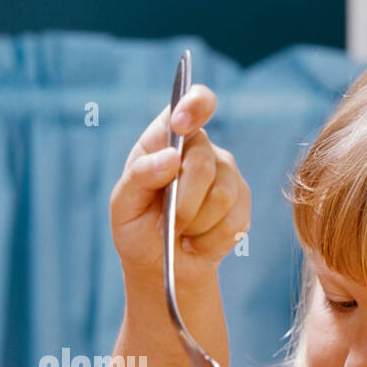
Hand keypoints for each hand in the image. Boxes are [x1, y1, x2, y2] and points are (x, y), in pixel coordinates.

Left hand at [109, 83, 250, 292]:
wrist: (160, 264)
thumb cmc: (138, 228)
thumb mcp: (124, 204)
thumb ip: (139, 177)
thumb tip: (170, 158)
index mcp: (167, 137)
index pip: (192, 102)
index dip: (194, 106)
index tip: (181, 125)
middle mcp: (201, 148)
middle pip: (203, 166)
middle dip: (181, 204)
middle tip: (166, 224)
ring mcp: (226, 174)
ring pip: (221, 197)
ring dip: (195, 226)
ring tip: (179, 233)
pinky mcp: (242, 203)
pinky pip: (234, 222)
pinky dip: (209, 241)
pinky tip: (196, 242)